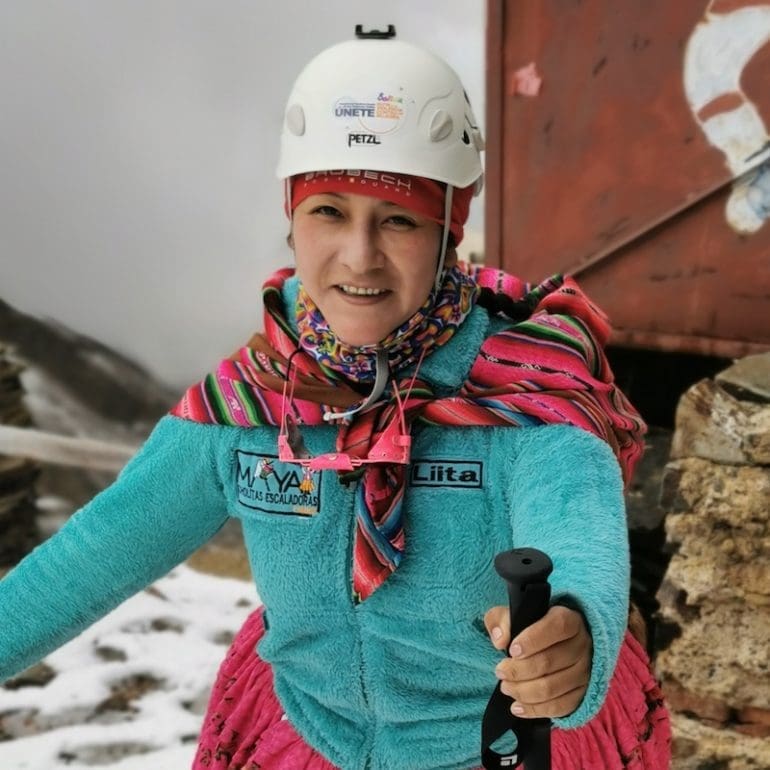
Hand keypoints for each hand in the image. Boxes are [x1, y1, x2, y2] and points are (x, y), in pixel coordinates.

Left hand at [483, 604, 591, 718]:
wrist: (553, 643)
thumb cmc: (530, 627)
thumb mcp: (513, 615)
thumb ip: (501, 620)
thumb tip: (500, 640)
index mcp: (570, 620)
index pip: (557, 627)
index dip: (533, 639)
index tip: (512, 650)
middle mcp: (583, 645)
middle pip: (550, 661)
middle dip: (519, 670)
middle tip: (500, 671)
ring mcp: (585, 671)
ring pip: (553, 687)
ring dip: (523, 691)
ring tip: (505, 687)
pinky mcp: (582, 693)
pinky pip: (560, 707)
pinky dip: (535, 710)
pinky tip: (517, 707)